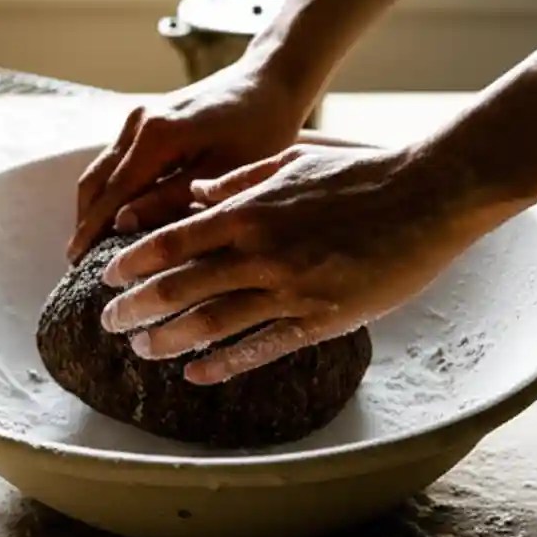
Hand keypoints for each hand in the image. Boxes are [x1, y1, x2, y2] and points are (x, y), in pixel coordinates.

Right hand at [67, 58, 308, 262]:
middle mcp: (138, 123)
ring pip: (101, 169)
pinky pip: (116, 159)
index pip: (112, 194)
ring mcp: (139, 118)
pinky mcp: (147, 118)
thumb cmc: (259, 130)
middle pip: (96, 180)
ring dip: (93, 205)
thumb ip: (171, 198)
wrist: (268, 81)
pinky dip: (108, 188)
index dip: (92, 230)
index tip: (76, 263)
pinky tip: (115, 213)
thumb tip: (122, 223)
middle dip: (85, 221)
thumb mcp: (221, 173)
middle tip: (78, 261)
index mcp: (156, 137)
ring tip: (91, 242)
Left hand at [97, 143, 496, 384]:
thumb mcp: (292, 162)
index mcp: (250, 211)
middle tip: (109, 323)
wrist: (429, 195)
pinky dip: (223, 363)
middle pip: (179, 289)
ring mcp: (291, 289)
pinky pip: (261, 348)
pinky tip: (196, 373)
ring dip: (169, 341)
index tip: (107, 279)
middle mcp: (262, 252)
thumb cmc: (361, 173)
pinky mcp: (322, 318)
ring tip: (141, 350)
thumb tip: (194, 195)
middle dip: (135, 309)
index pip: (173, 242)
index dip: (132, 265)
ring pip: (212, 325)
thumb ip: (239, 181)